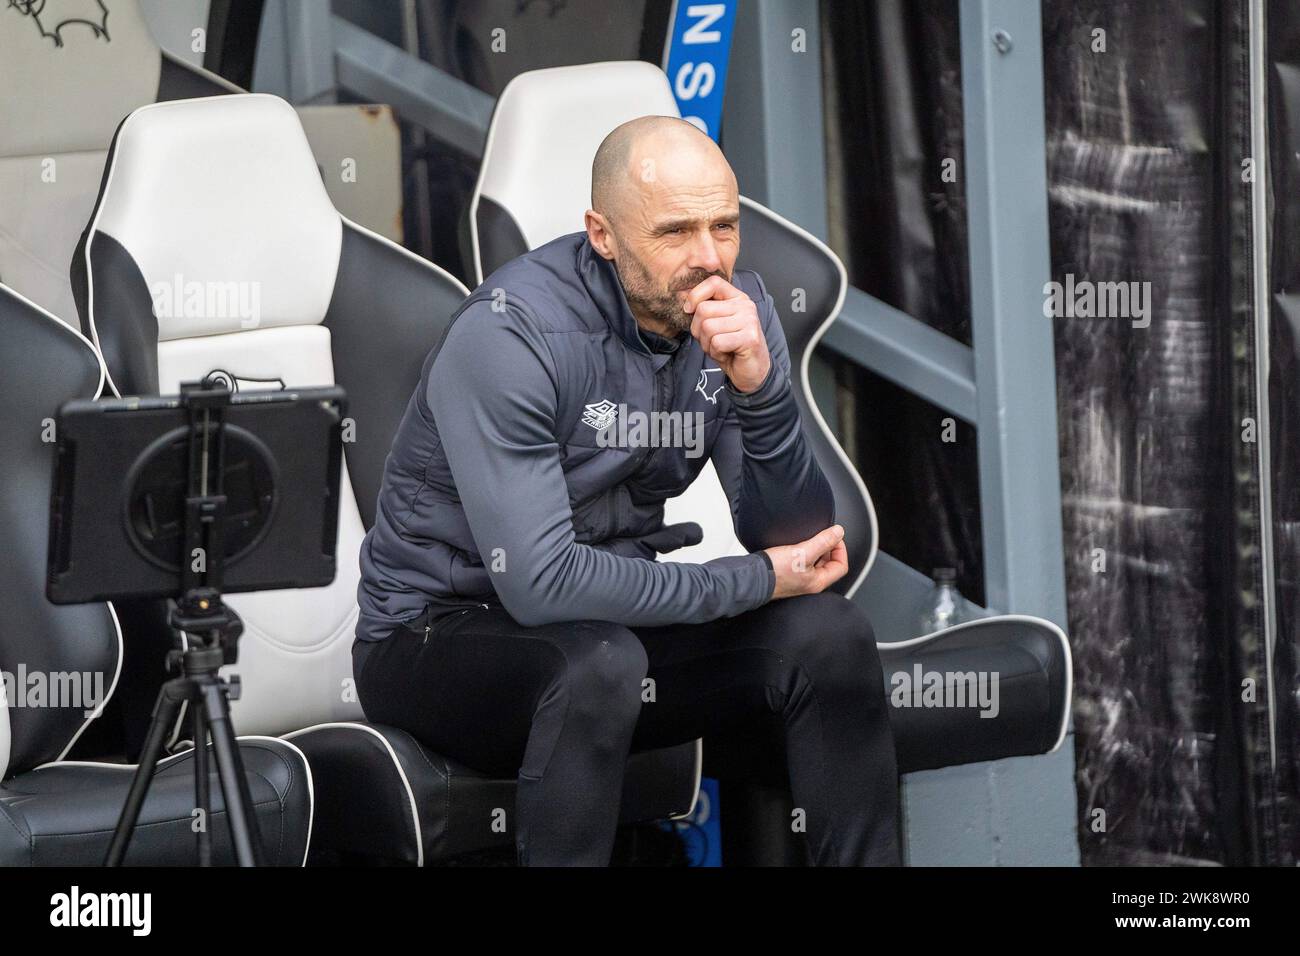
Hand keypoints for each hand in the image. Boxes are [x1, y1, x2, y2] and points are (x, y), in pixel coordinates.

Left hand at [683, 276, 771, 393]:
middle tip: (712, 340)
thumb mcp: (714, 324)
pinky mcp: (750, 338)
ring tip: (721, 347)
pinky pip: (717, 342)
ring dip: (707, 344)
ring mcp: (749, 320)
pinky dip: (716, 353)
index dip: (695, 295)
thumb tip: (683, 299)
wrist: (751, 371)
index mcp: (737, 298)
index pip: (713, 282)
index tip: (689, 310)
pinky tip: (728, 354)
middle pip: (704, 309)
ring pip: (708, 327)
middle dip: (698, 330)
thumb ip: (703, 310)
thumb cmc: (730, 347)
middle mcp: (745, 305)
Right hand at [764, 525, 847, 599]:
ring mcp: (800, 581)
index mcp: (818, 582)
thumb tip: (838, 532)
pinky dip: (804, 554)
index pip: (841, 566)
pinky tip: (796, 547)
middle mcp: (810, 584)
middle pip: (830, 565)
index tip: (833, 537)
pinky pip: (804, 564)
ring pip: (816, 564)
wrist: (752, 577)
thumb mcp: (802, 552)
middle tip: (821, 537)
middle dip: (828, 549)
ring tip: (808, 540)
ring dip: (816, 550)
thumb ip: (823, 542)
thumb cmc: (774, 571)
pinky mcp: (789, 576)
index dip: (840, 549)